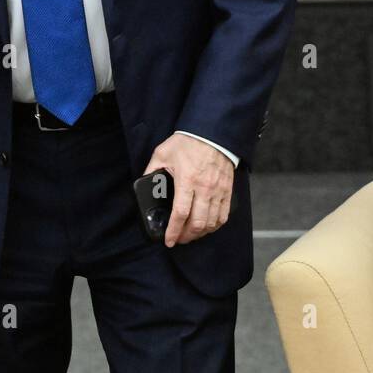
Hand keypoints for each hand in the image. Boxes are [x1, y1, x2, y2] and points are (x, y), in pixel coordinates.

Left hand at [144, 132, 233, 247]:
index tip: (168, 240)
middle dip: (186, 236)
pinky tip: (207, 227)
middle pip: (197, 223)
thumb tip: (144, 184)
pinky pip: (223, 215)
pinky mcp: (227, 190)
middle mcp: (204, 188)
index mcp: (187, 180)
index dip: (174, 231)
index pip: (180, 213)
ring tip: (191, 234)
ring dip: (200, 233)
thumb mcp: (162, 153)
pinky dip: (215, 225)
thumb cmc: (188, 142)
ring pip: (211, 222)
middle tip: (178, 239)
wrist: (211, 132)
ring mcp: (218, 190)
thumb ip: (152, 170)